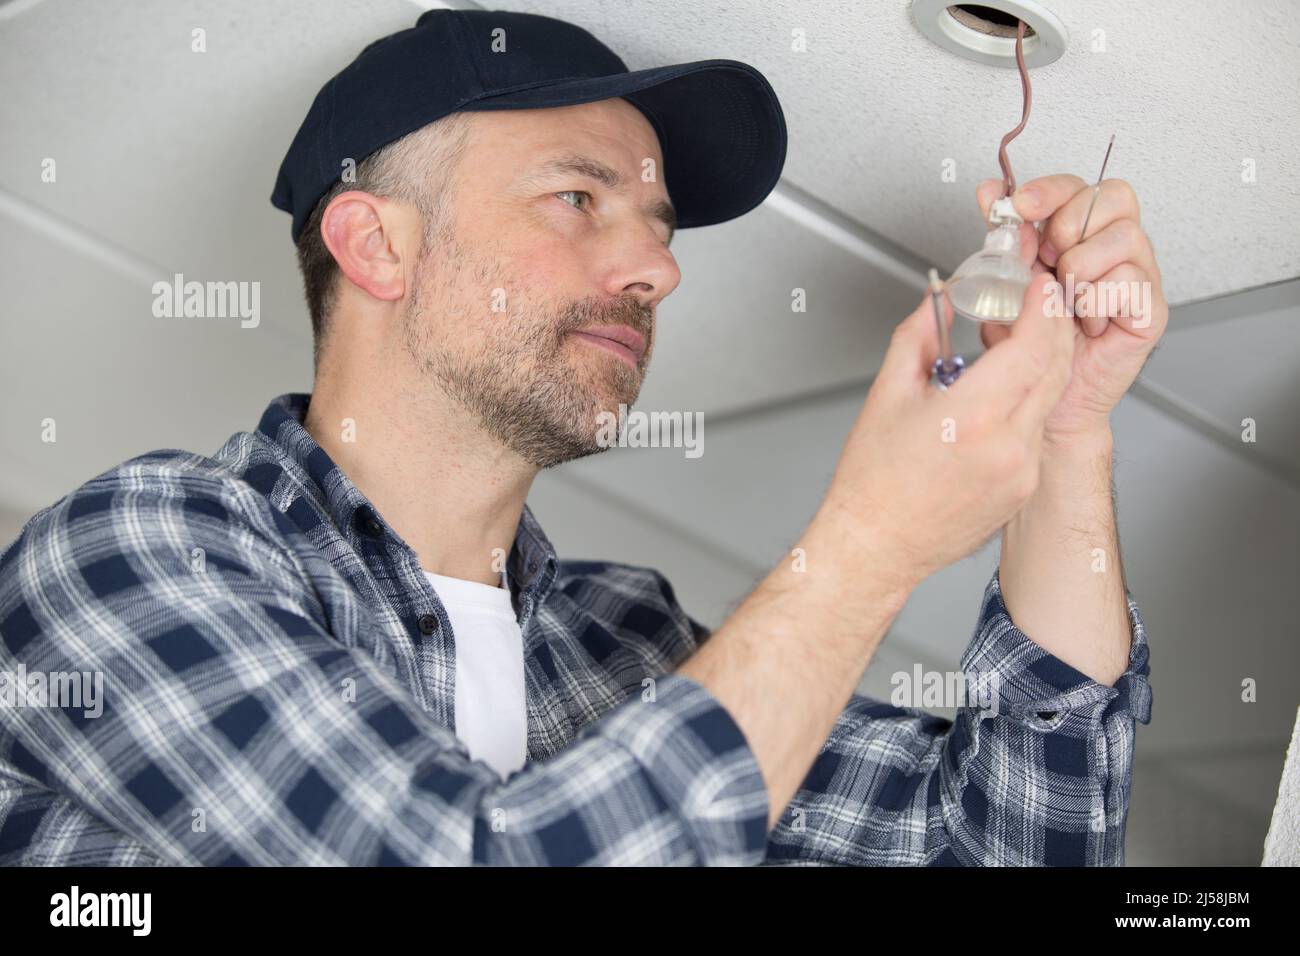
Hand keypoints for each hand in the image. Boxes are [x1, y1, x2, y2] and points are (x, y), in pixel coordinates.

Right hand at [815, 271, 1073, 589]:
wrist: (877, 545)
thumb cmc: (873, 483)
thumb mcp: (887, 395)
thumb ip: (917, 337)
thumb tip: (936, 303)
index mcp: (973, 417)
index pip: (1033, 345)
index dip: (1041, 308)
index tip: (1035, 288)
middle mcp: (1008, 446)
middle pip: (1055, 368)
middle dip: (1052, 327)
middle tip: (1036, 304)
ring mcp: (1022, 472)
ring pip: (1050, 400)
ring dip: (1044, 365)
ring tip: (1018, 345)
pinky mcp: (1023, 489)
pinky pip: (1038, 432)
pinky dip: (1030, 403)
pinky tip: (1005, 394)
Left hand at [975, 175, 1168, 442]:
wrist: (1043, 396)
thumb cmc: (1030, 339)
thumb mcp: (1006, 281)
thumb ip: (1004, 236)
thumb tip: (990, 192)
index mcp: (1082, 233)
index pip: (1081, 186)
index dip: (1050, 190)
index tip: (1019, 206)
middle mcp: (1114, 247)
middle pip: (1112, 198)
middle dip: (1067, 227)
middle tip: (1047, 263)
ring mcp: (1139, 275)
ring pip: (1124, 238)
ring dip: (1080, 268)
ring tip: (1066, 299)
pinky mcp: (1151, 308)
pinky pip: (1128, 282)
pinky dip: (1096, 302)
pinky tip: (1085, 322)